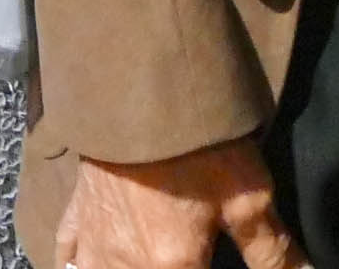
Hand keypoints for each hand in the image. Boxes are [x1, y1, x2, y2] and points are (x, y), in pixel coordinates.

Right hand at [55, 138, 305, 268]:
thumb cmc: (198, 145)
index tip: (208, 261)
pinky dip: (75, 268)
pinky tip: (88, 266)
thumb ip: (273, 250)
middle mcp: (125, 267)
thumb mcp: (247, 196)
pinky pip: (66, 261)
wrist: (139, 88)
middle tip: (183, 258)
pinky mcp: (76, 217)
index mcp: (170, 268)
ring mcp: (94, 245)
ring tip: (148, 262)